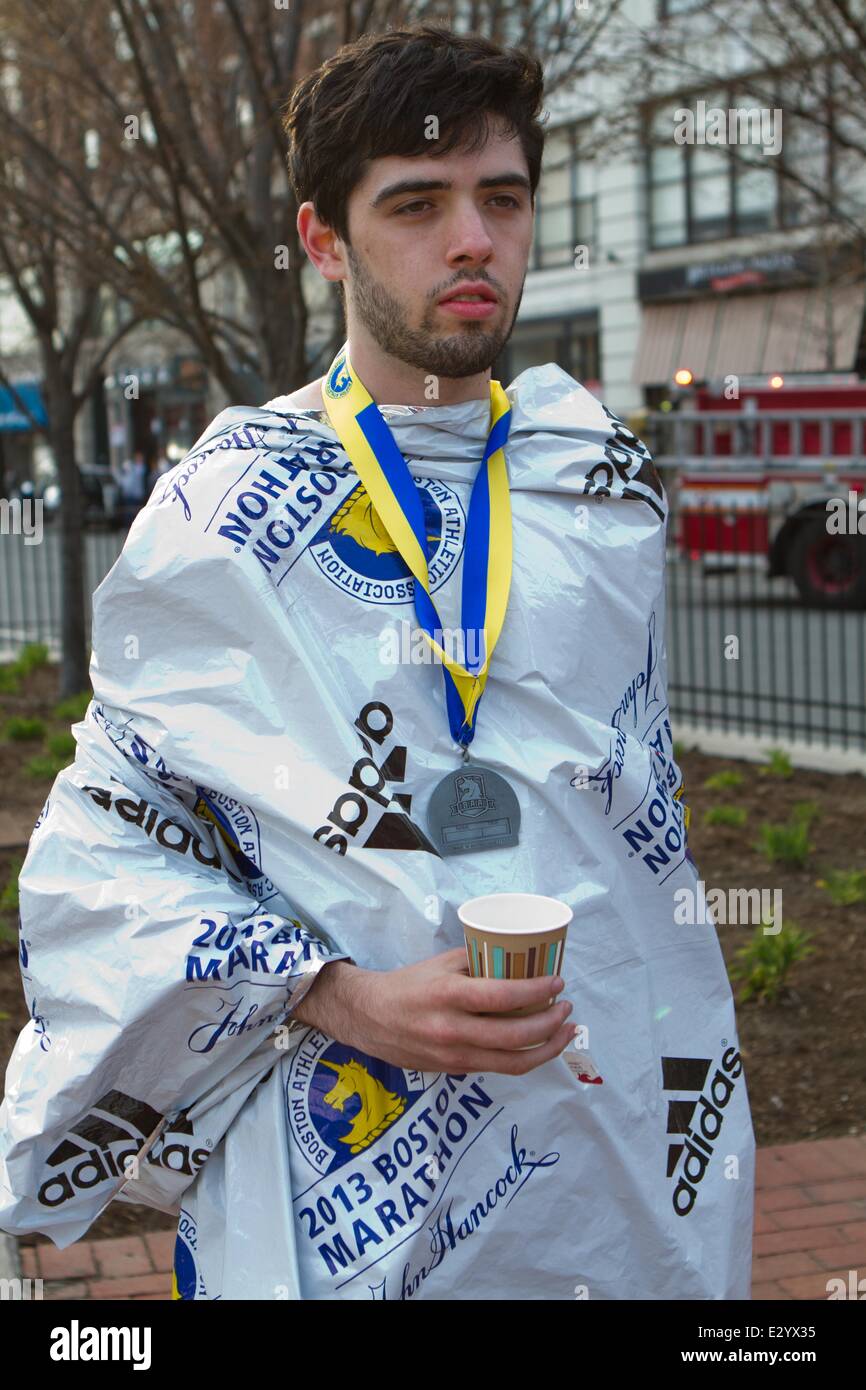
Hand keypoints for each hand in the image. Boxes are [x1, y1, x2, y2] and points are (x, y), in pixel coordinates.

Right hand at [291, 948, 575, 1074]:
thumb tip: (519, 958)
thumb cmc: (408, 984)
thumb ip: (478, 962)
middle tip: (567, 1008)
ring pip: (513, 1062)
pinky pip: (498, 1067)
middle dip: (550, 1023)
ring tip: (564, 1031)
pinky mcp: (455, 1071)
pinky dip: (524, 1057)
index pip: (503, 997)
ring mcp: (454, 1056)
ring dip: (546, 1048)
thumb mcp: (441, 963)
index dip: (537, 991)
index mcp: (449, 995)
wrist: (369, 1018)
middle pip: (516, 1036)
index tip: (558, 982)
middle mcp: (453, 1030)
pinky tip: (537, 1044)